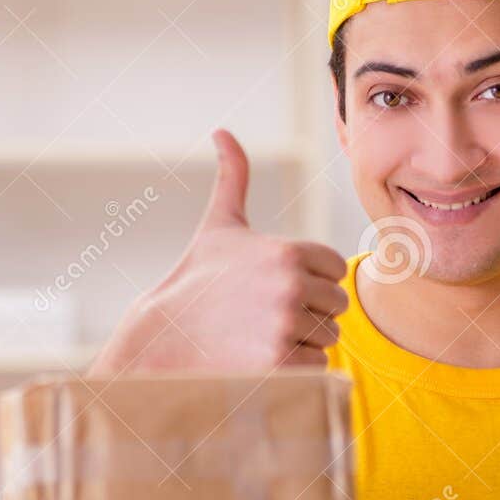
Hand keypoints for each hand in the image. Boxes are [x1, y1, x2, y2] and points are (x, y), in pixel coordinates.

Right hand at [89, 129, 349, 373]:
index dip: (310, 278)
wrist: (163, 338)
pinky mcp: (279, 365)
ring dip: (302, 341)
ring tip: (259, 335)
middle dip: (309, 312)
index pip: (335, 269)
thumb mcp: (219, 227)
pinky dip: (295, 369)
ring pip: (328, 338)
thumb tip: (221, 131)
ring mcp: (285, 327)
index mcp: (287, 251)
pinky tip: (260, 358)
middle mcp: (291, 287)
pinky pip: (317, 368)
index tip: (274, 285)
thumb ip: (233, 177)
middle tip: (265, 315)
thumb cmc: (196, 281)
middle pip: (336, 305)